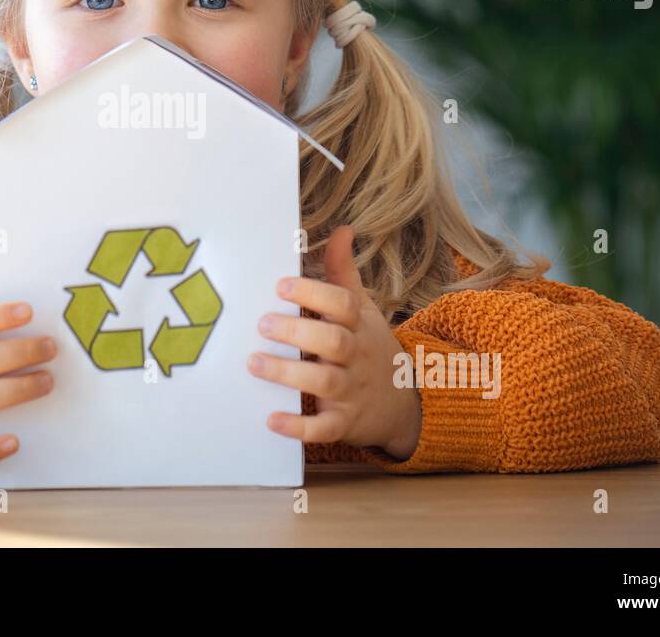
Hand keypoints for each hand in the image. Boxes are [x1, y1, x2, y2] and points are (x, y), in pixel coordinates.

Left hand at [247, 225, 421, 458]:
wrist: (405, 404)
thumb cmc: (369, 347)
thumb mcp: (364, 310)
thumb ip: (344, 274)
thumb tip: (341, 229)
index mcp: (359, 325)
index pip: (343, 304)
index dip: (314, 293)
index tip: (282, 284)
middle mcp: (356, 356)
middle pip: (333, 340)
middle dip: (297, 331)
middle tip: (262, 322)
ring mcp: (351, 391)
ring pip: (324, 381)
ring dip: (288, 373)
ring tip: (254, 363)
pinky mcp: (344, 423)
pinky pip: (324, 429)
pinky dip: (299, 427)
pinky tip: (271, 420)